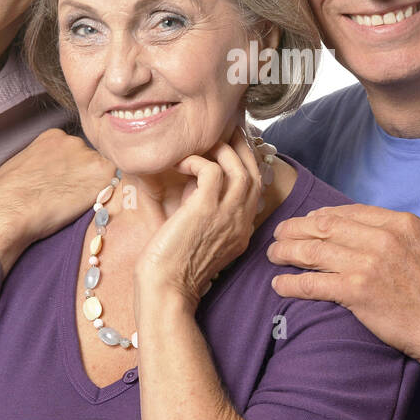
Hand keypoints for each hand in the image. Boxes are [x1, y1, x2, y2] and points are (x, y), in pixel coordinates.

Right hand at [0, 129, 114, 274]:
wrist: (10, 209)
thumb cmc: (6, 195)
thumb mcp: (21, 165)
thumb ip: (41, 162)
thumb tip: (46, 173)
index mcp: (53, 137)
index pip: (74, 152)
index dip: (73, 172)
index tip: (66, 185)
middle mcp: (75, 141)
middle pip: (91, 160)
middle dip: (86, 178)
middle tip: (73, 197)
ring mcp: (90, 155)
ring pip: (103, 173)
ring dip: (96, 188)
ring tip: (76, 205)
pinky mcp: (103, 173)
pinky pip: (116, 184)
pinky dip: (108, 195)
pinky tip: (91, 206)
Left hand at [134, 127, 263, 310]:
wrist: (165, 290)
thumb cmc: (170, 267)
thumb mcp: (197, 235)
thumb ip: (201, 208)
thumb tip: (192, 179)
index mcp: (240, 230)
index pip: (254, 187)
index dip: (246, 162)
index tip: (233, 146)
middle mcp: (240, 221)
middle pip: (254, 172)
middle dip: (242, 146)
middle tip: (228, 129)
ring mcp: (227, 214)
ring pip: (239, 166)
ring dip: (221, 149)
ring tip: (202, 143)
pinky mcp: (206, 208)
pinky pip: (211, 169)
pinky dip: (196, 160)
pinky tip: (180, 163)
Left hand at [267, 203, 419, 369]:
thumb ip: (414, 238)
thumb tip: (397, 235)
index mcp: (401, 223)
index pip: (349, 212)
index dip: (321, 216)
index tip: (307, 221)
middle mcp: (381, 237)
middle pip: (324, 227)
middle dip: (296, 228)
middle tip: (279, 234)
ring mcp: (367, 264)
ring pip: (313, 251)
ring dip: (286, 252)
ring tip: (271, 255)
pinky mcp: (357, 292)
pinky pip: (312, 283)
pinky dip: (290, 283)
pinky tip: (278, 285)